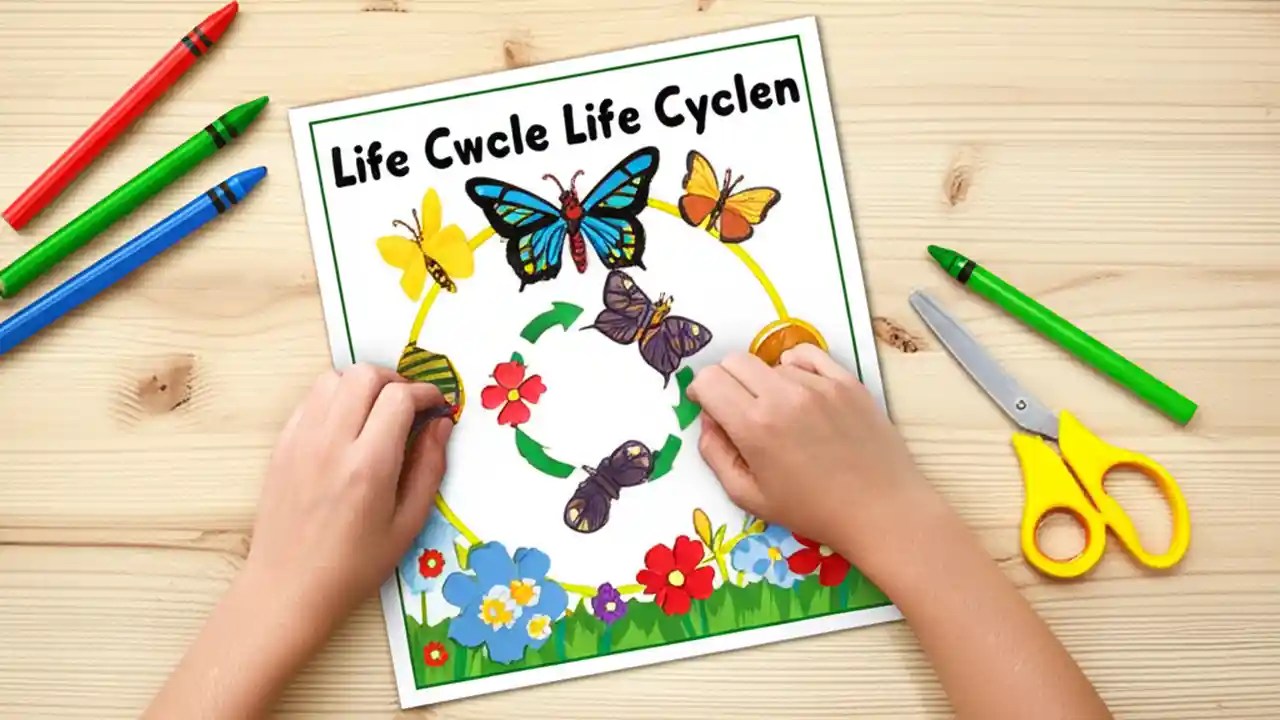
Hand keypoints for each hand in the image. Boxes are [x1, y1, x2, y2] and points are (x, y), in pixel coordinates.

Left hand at [245, 364, 452, 638]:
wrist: (287, 588)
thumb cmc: (355, 566)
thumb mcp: (408, 524)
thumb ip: (430, 467)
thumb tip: (441, 424)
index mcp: (368, 466)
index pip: (399, 397)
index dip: (426, 393)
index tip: (437, 407)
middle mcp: (331, 443)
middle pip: (365, 375)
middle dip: (396, 381)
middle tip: (409, 407)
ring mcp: (300, 440)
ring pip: (333, 378)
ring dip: (362, 385)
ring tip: (376, 413)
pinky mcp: (282, 445)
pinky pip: (310, 400)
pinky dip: (334, 399)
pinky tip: (346, 427)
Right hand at [688, 345, 933, 562]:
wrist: (881, 510)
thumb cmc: (812, 511)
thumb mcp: (748, 497)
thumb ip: (715, 454)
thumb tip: (709, 421)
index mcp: (754, 426)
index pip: (708, 379)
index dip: (700, 392)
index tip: (709, 408)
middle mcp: (784, 396)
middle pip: (735, 361)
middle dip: (727, 381)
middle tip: (739, 410)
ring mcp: (819, 384)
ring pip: (771, 363)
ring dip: (765, 382)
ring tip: (784, 416)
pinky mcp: (847, 381)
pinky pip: (807, 356)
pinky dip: (795, 368)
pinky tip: (802, 393)